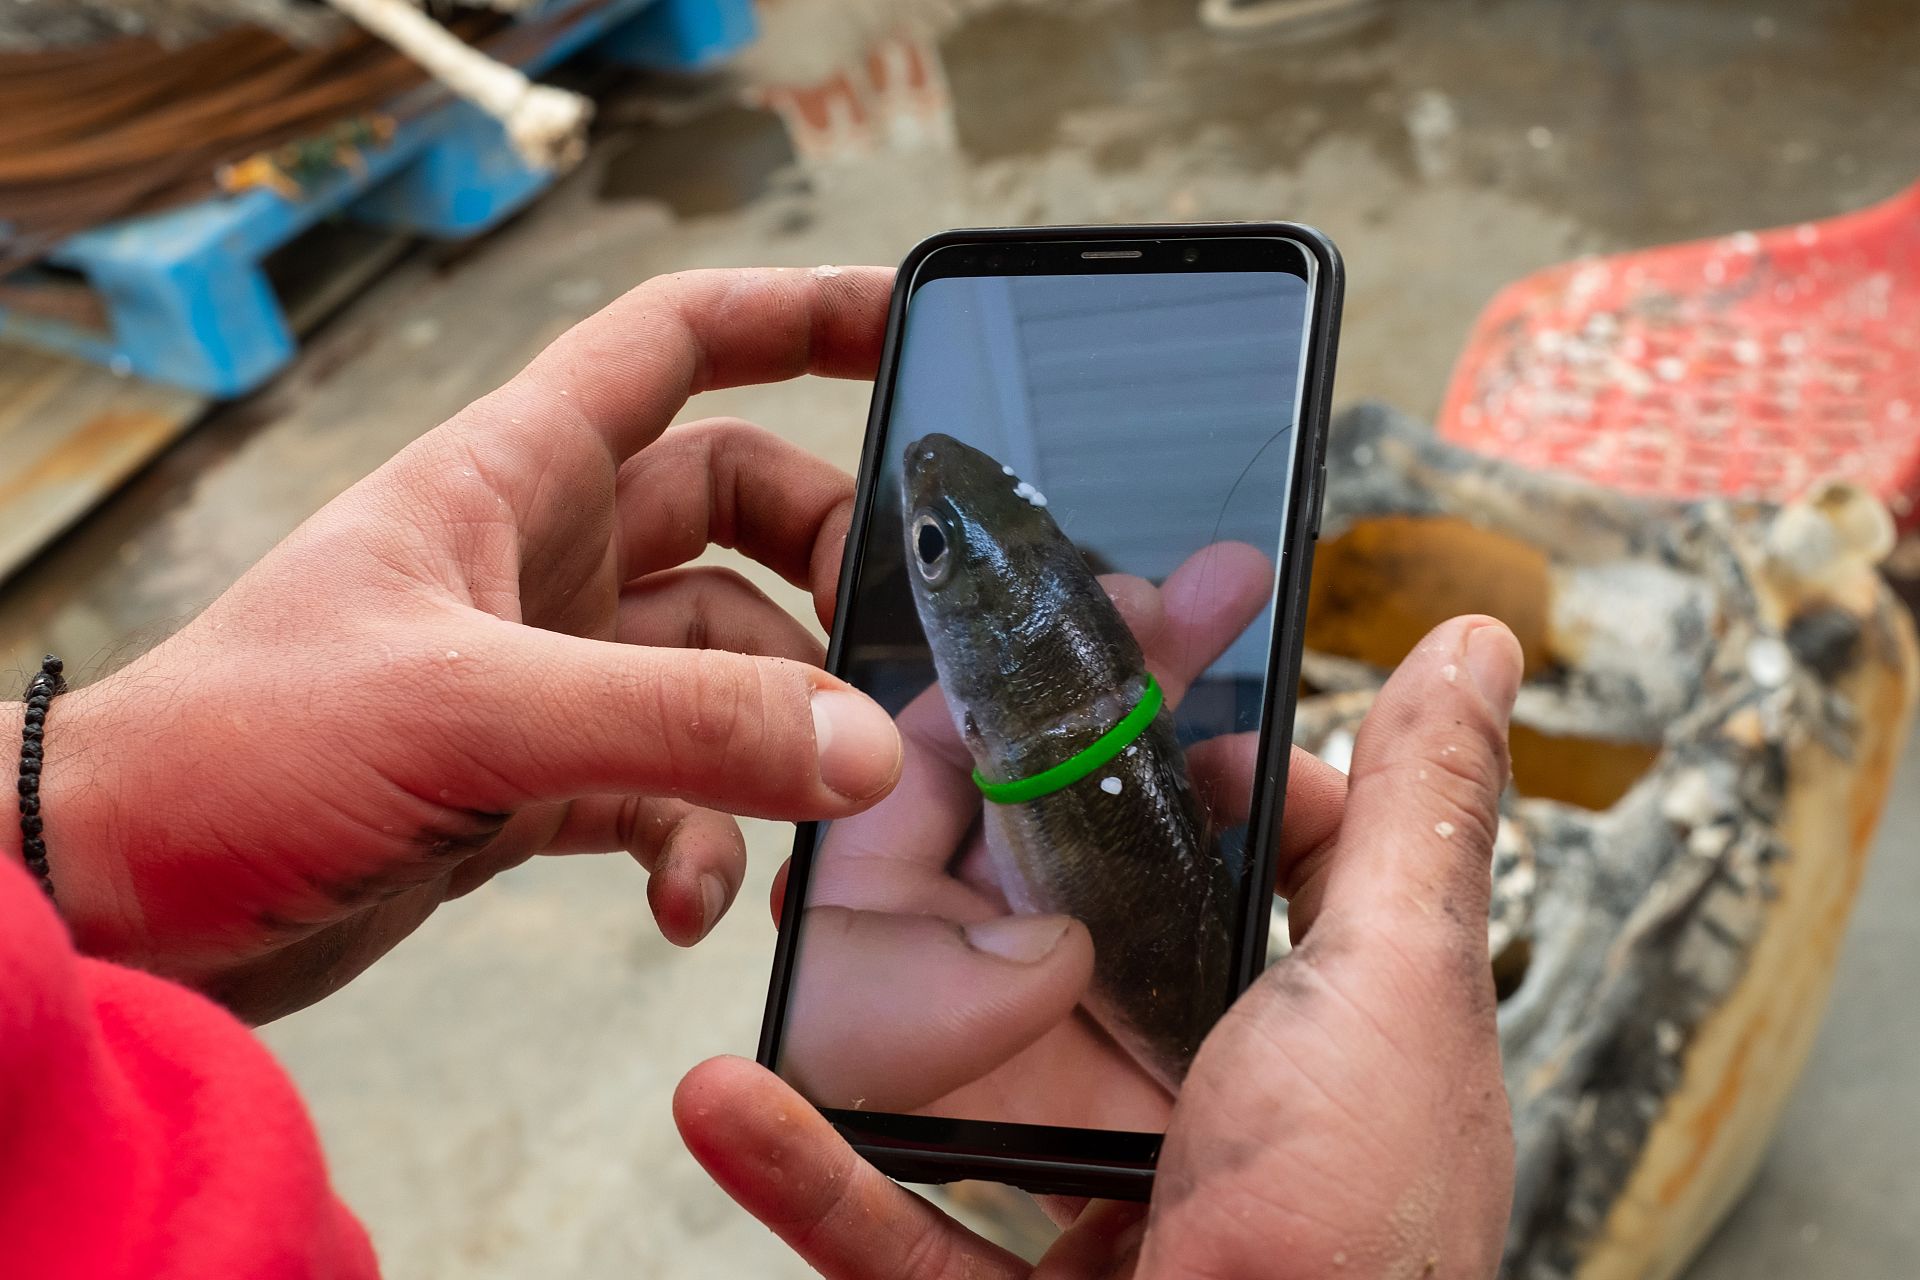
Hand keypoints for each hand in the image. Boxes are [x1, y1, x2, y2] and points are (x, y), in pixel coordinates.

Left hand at [17, 268, 906, 1021]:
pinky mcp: (532, 783)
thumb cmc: (235, 753)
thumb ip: (678, 724)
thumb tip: (860, 747)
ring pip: (720, 667)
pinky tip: (691, 903)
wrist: (122, 902)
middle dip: (825, 568)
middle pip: (736, 511)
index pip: (676, 343)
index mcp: (512, 478)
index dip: (795, 317)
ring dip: (773, 743)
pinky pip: (670, 791)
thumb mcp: (467, 714)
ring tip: (805, 817)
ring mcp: (544, 675)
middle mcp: (540, 561)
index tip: (905, 329)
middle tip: (882, 651)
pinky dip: (703, 842)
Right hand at [676, 615, 1521, 1279]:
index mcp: (1329, 1046)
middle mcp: (1230, 1130)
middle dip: (1002, 892)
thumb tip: (1477, 645)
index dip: (1217, 794)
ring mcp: (1116, 1225)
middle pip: (1099, 977)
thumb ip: (1417, 817)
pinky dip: (805, 1170)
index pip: (1282, 881)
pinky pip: (890, 1233)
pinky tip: (727, 1098)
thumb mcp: (1395, 984)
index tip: (1143, 735)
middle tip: (921, 799)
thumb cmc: (1357, 1249)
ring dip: (874, 1029)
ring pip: (977, 1102)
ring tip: (805, 932)